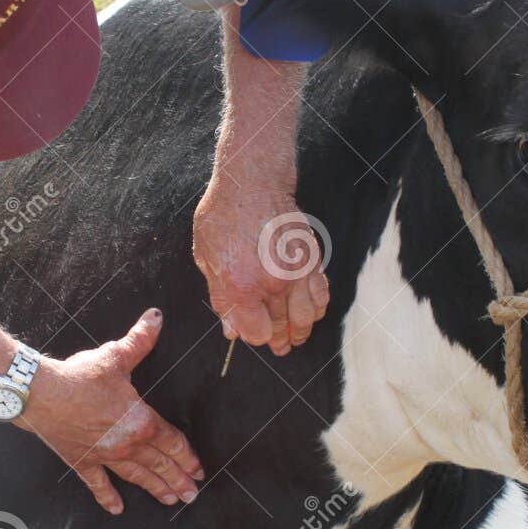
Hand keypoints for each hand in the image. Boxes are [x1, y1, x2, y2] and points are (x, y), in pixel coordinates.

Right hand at [19, 309, 204, 514]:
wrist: (40, 394)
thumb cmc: (80, 376)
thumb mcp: (115, 357)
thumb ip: (140, 340)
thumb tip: (157, 317)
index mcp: (141, 421)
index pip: (172, 442)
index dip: (188, 456)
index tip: (198, 470)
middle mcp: (127, 444)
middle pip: (159, 465)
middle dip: (178, 480)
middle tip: (192, 495)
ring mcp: (105, 456)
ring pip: (137, 476)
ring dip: (155, 489)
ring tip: (170, 501)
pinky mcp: (82, 461)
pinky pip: (98, 484)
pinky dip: (108, 497)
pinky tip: (117, 509)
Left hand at [193, 173, 328, 357]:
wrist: (252, 181)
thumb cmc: (222, 216)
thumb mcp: (206, 258)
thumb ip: (221, 298)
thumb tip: (231, 330)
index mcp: (242, 286)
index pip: (256, 333)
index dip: (252, 336)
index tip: (250, 332)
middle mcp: (273, 283)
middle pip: (281, 328)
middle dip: (279, 340)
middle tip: (280, 347)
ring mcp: (296, 271)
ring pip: (307, 317)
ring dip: (301, 330)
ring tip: (296, 336)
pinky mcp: (312, 259)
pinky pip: (321, 294)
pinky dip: (318, 308)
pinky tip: (311, 312)